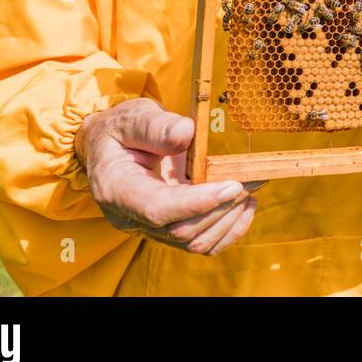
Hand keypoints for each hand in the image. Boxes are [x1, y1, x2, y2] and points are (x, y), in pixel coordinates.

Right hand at [75, 98, 263, 255]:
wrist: (110, 147)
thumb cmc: (121, 129)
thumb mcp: (133, 117)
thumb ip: (156, 126)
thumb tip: (186, 133)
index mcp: (117, 189)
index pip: (157, 208)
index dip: (197, 203)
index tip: (232, 185)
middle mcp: (131, 218)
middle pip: (181, 231)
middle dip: (221, 207)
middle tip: (249, 179)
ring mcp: (149, 229)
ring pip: (195, 242)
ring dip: (229, 219)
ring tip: (251, 187)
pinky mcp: (167, 231)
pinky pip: (202, 244)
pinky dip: (228, 229)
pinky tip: (244, 205)